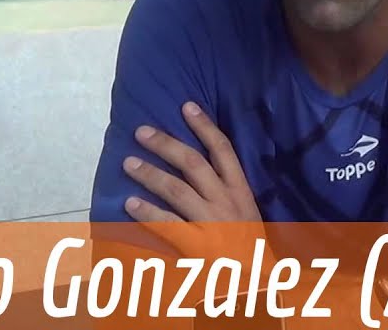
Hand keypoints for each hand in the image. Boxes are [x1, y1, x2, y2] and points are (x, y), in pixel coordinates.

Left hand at [121, 101, 264, 257]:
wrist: (258, 281)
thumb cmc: (249, 243)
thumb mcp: (246, 209)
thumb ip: (226, 187)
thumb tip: (201, 160)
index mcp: (240, 189)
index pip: (223, 150)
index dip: (204, 126)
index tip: (186, 106)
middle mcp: (226, 200)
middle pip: (193, 163)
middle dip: (166, 144)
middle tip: (142, 131)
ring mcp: (211, 222)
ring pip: (177, 190)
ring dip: (151, 174)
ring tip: (128, 162)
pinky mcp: (198, 245)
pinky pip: (169, 224)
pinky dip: (148, 213)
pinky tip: (130, 203)